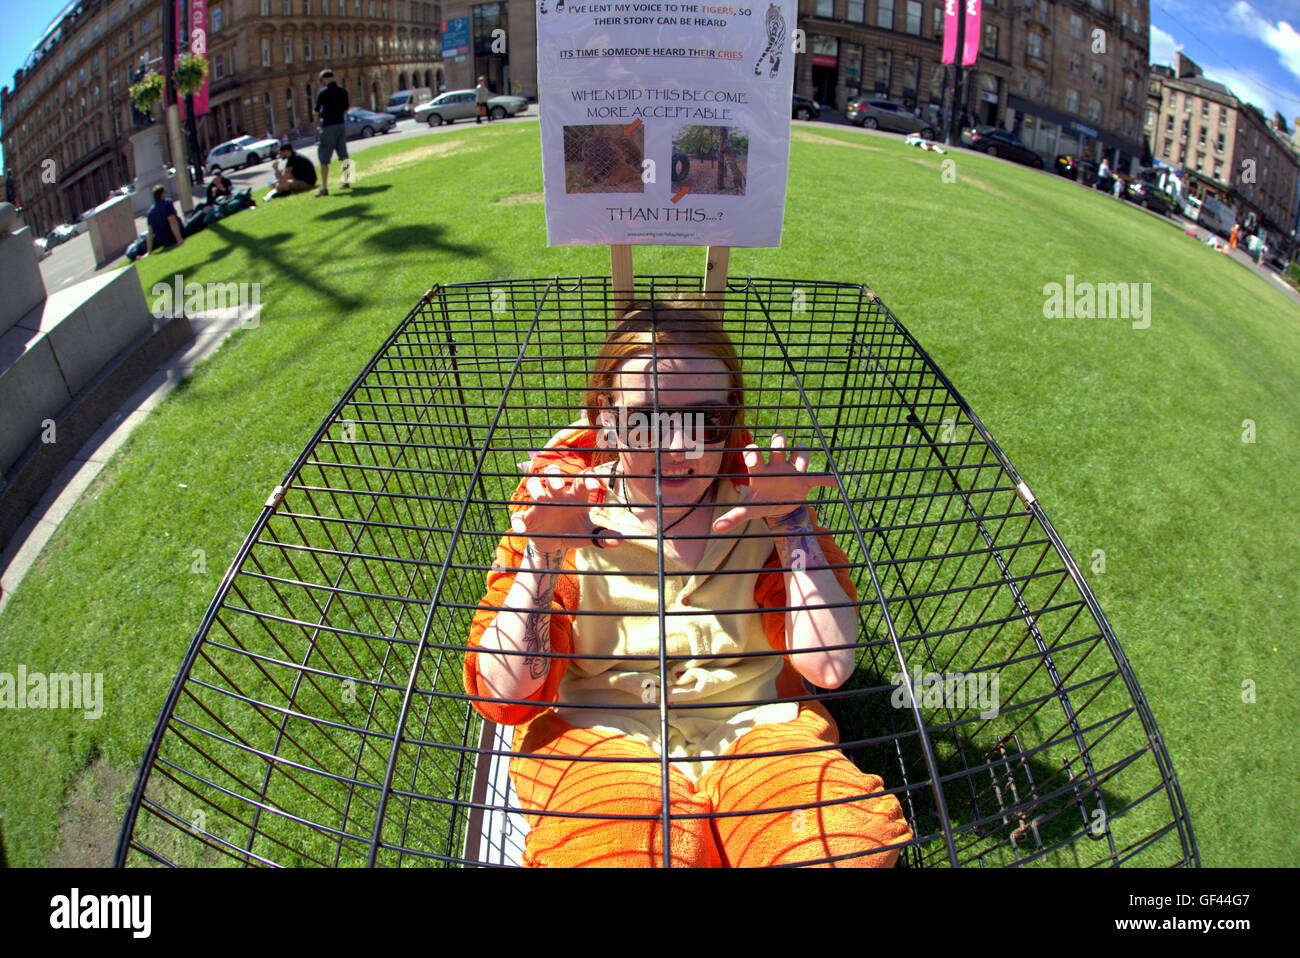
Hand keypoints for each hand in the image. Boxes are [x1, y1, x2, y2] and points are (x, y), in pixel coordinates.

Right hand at [508, 466, 622, 551]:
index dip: (587, 478)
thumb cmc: (573, 531)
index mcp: (575, 495)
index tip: (595, 486)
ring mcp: (541, 503)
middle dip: (554, 477)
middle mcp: (557, 494)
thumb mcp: (588, 535)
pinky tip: (521, 530)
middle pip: (553, 473)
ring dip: (535, 488)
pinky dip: (518, 521)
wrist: (554, 544)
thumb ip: (603, 536)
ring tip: (539, 498)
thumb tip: (620, 540)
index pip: (581, 479)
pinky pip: (519, 515)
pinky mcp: (528, 517)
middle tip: (557, 487)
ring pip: (533, 484)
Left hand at [712, 434, 836, 532]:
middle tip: (779, 452)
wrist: (778, 508)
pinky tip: (834, 483)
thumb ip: (734, 516)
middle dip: (778, 442)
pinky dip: (827, 479)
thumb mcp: (748, 509)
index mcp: (759, 470)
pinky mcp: (806, 480)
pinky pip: (819, 476)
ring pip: (799, 449)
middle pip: (778, 442)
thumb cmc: (760, 502)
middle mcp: (776, 465)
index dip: (753, 451)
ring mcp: (792, 470)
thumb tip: (717, 527)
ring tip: (801, 469)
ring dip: (801, 455)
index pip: (754, 451)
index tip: (753, 458)